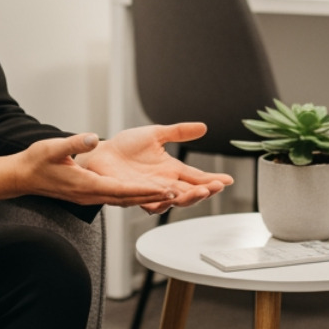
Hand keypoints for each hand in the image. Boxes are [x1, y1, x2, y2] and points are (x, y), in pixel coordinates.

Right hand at [0, 133, 175, 206]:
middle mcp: (92, 195)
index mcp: (86, 186)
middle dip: (155, 197)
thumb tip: (93, 138)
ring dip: (148, 196)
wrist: (23, 176)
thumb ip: (75, 143)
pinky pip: (117, 196)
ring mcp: (92, 196)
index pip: (122, 191)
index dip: (146, 191)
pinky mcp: (90, 192)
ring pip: (125, 199)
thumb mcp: (54, 148)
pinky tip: (145, 190)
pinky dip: (134, 194)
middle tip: (181, 194)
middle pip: (130, 198)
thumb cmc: (37, 162)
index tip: (166, 190)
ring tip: (171, 193)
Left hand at [74, 123, 234, 214]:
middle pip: (190, 192)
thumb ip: (179, 132)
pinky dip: (161, 199)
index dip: (213, 179)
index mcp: (171, 170)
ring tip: (201, 191)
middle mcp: (164, 183)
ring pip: (173, 200)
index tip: (228, 180)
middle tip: (216, 186)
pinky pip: (149, 200)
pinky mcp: (133, 194)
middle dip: (205, 191)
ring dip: (188, 197)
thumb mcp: (156, 133)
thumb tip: (203, 127)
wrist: (100, 153)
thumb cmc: (126, 146)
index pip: (197, 177)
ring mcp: (149, 191)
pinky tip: (170, 194)